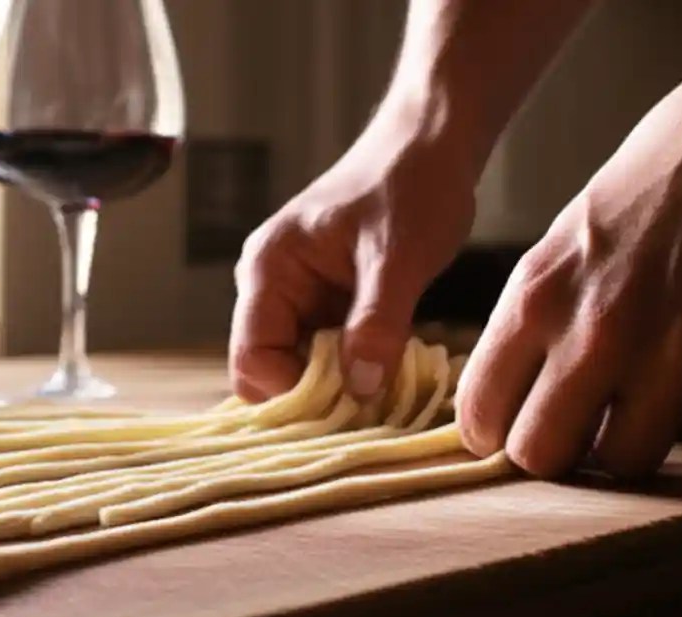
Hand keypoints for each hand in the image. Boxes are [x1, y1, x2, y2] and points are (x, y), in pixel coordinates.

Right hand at [229, 110, 477, 401]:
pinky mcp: (324, 307)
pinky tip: (389, 371)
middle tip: (370, 404)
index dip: (292, 391)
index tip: (348, 404)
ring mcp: (296, 299)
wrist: (430, 147)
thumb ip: (377, 322)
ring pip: (298, 369)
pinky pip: (325, 356)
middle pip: (268, 371)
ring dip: (338, 387)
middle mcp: (269, 288)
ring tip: (386, 388)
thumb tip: (360, 389)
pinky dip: (354, 371)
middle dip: (314, 396)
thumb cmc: (411, 185)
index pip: (251, 358)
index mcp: (268, 270)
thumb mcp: (400, 256)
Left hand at [457, 88, 681, 477]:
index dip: (492, 433)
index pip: (482, 414)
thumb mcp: (562, 248)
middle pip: (543, 457)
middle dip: (552, 452)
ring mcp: (675, 353)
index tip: (506, 430)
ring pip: (625, 459)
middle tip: (568, 431)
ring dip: (627, 437)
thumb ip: (532, 326)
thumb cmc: (651, 185)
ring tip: (637, 396)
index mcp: (536, 298)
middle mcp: (597, 333)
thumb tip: (509, 402)